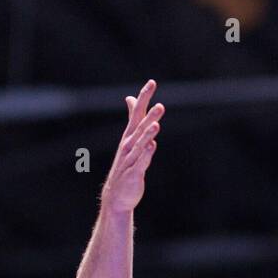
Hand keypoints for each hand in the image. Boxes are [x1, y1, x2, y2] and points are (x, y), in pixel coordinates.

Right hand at [101, 80, 163, 213]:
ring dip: (148, 134)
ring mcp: (131, 159)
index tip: (152, 82)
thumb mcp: (130, 139)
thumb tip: (132, 99)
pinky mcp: (134, 173)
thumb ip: (134, 118)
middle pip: (140, 127)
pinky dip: (146, 154)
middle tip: (160, 105)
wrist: (117, 195)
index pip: (137, 112)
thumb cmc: (126, 165)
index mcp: (130, 136)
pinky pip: (141, 162)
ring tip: (156, 124)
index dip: (144, 98)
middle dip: (149, 116)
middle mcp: (129, 145)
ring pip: (141, 144)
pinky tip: (152, 145)